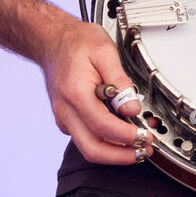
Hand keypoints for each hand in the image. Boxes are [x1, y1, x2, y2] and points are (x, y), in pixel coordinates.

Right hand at [39, 20, 153, 164]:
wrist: (52, 40)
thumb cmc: (76, 43)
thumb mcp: (105, 52)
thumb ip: (120, 81)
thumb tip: (132, 107)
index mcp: (75, 93)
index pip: (102, 126)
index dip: (126, 136)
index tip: (144, 136)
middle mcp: (66, 110)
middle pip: (91, 148)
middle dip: (120, 156)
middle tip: (144, 151)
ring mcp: (64, 117)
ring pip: (88, 147)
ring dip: (114, 153)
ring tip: (139, 146)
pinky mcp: (67, 119)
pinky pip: (86, 137)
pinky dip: (106, 141)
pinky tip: (124, 134)